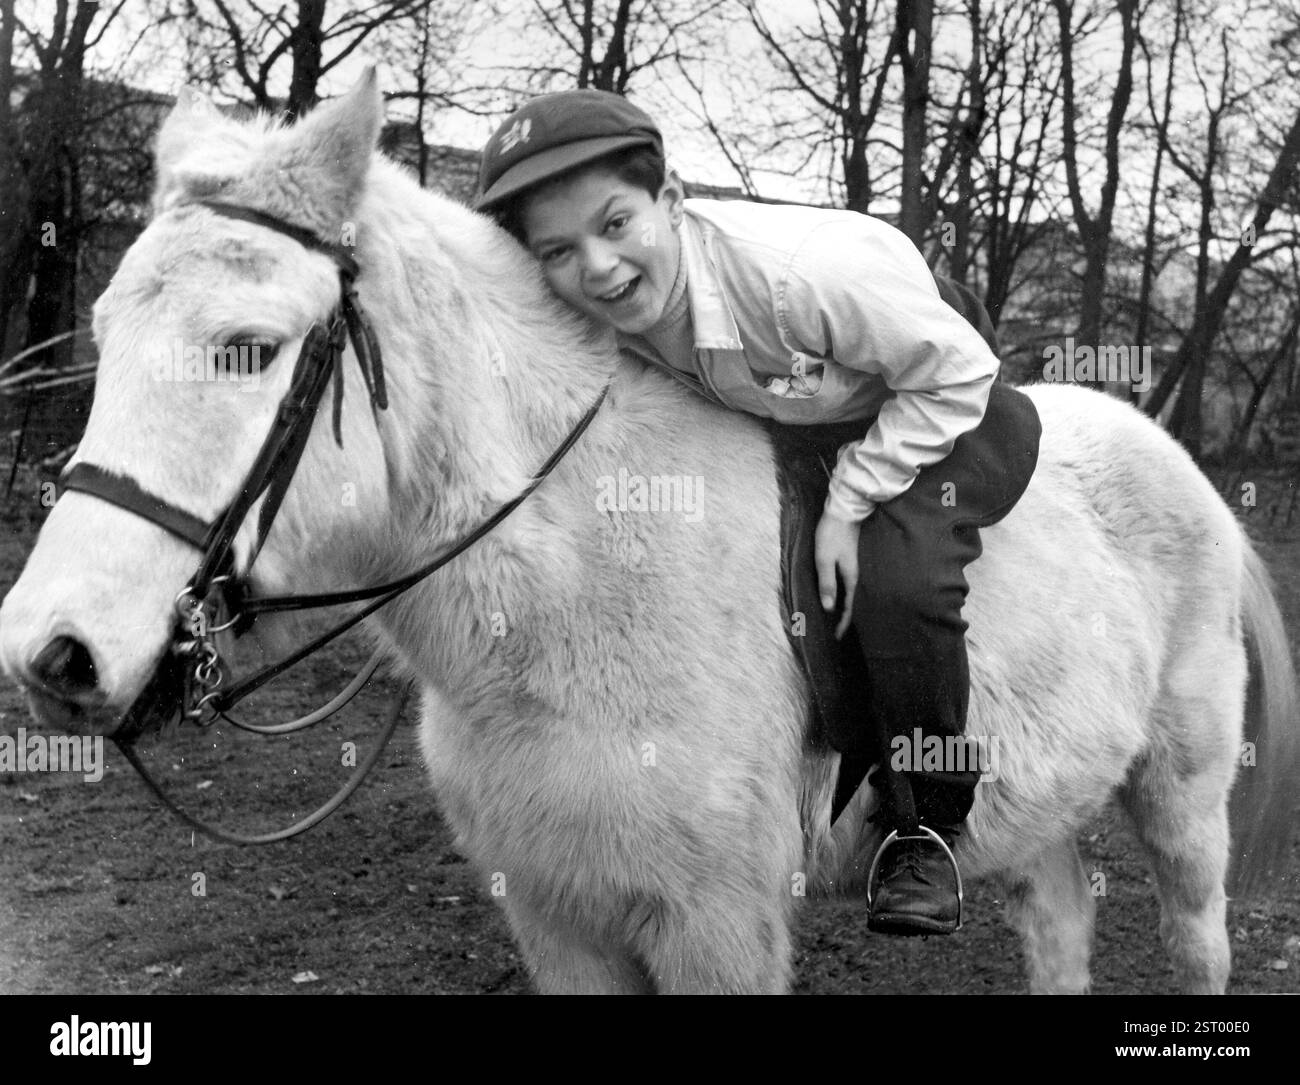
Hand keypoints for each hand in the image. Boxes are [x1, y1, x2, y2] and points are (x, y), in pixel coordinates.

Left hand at [814, 510, 860, 639]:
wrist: (844, 509)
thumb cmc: (832, 534)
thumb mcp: (824, 559)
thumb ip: (827, 583)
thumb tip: (829, 607)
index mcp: (851, 577)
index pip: (849, 606)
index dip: (843, 623)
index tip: (837, 637)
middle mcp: (855, 574)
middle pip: (851, 601)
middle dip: (844, 618)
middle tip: (836, 632)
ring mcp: (853, 566)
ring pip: (849, 592)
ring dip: (843, 606)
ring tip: (835, 617)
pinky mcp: (849, 560)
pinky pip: (847, 583)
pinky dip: (842, 593)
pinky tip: (836, 594)